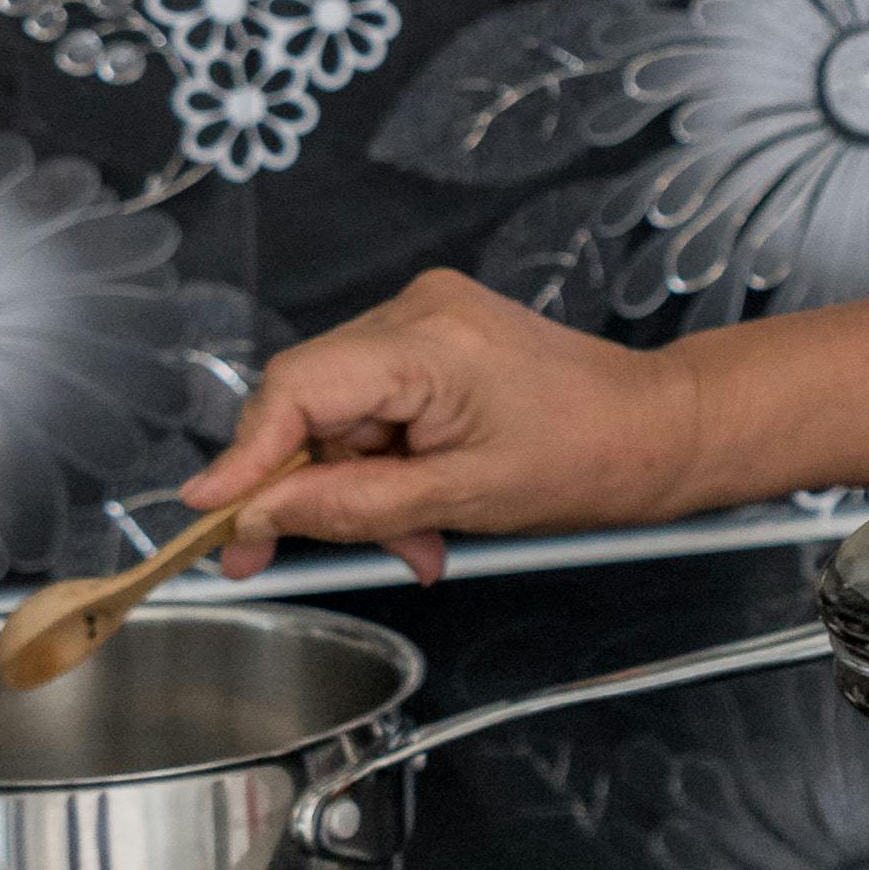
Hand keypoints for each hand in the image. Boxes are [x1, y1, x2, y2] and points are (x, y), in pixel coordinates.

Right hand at [182, 268, 701, 568]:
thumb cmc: (586, 462)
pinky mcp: (434, 337)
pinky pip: (374, 405)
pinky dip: (384, 464)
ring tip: (413, 542)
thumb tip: (255, 515)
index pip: (296, 389)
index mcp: (426, 342)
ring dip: (356, 486)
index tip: (209, 514)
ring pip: (339, 413)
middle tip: (289, 558)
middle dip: (311, 486)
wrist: (660, 430)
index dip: (244, 456)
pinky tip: (420, 510)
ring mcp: (425, 318)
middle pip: (309, 402)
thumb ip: (349, 506)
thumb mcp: (459, 501)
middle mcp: (416, 311)